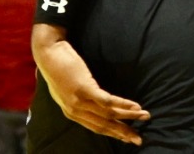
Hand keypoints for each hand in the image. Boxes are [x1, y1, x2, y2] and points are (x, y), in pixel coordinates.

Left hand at [33, 29, 150, 143]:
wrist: (48, 53)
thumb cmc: (59, 67)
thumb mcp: (68, 89)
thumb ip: (79, 99)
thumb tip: (94, 102)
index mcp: (71, 112)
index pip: (96, 127)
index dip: (113, 134)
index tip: (127, 138)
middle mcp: (75, 111)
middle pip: (104, 125)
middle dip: (123, 133)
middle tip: (139, 139)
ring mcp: (79, 101)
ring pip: (108, 114)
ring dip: (129, 116)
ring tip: (145, 116)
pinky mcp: (84, 89)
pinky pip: (107, 101)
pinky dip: (123, 105)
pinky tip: (135, 106)